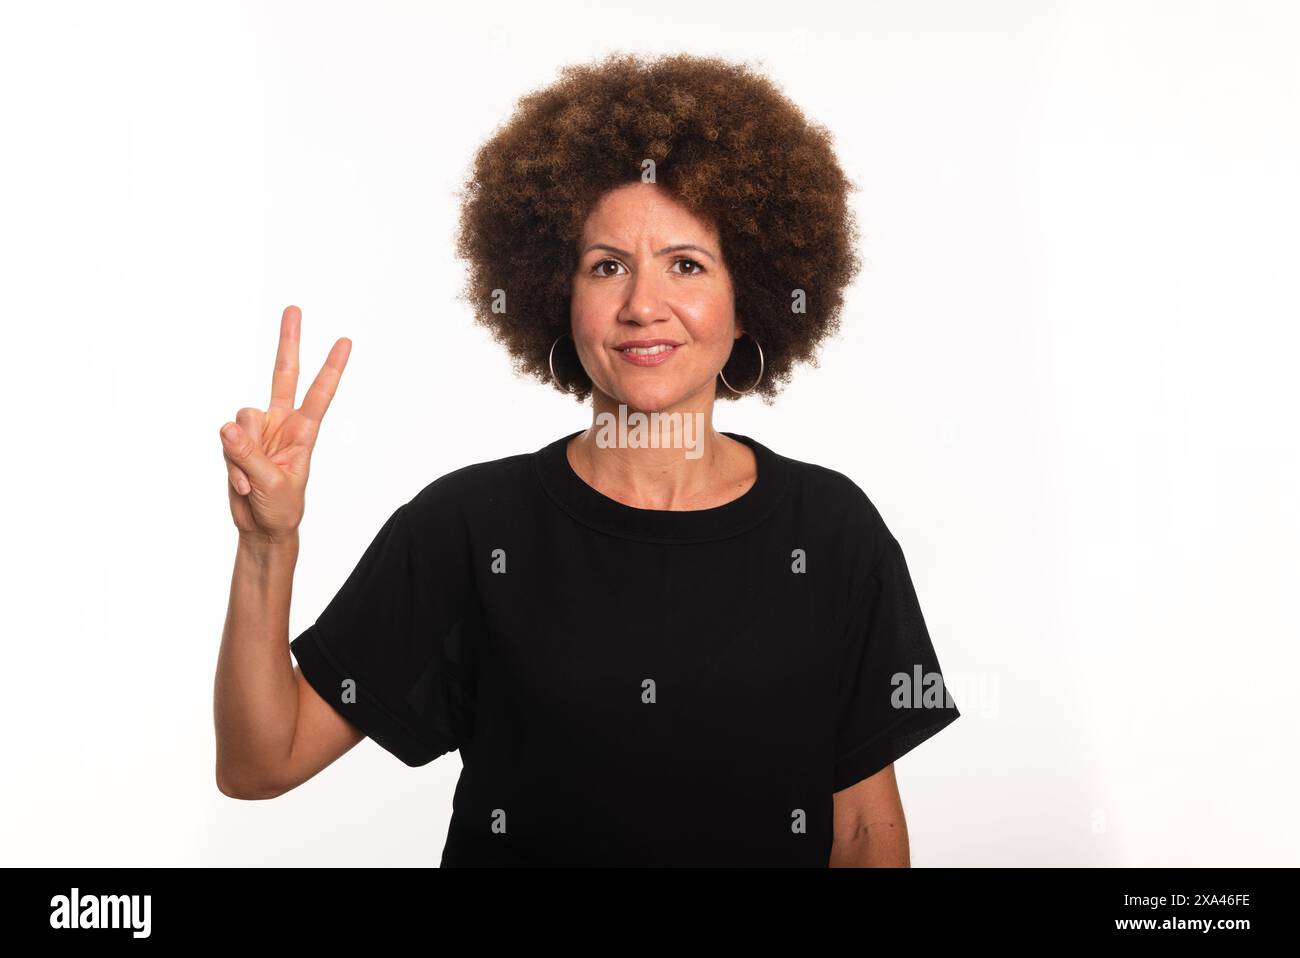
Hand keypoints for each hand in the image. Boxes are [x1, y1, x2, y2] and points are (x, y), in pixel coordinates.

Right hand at [219, 305, 350, 539]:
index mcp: (304, 432)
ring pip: (242, 417)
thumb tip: (229, 427)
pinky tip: (242, 483)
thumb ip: (251, 455)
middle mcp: (281, 423)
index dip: (331, 368)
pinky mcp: (236, 441)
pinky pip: (226, 439)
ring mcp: (257, 430)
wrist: (261, 528)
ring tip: (252, 479)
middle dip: (288, 341)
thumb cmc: (281, 508)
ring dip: (243, 452)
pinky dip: (231, 464)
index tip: (345, 342)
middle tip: (294, 308)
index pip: (320, 393)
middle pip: (283, 374)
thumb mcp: (274, 484)